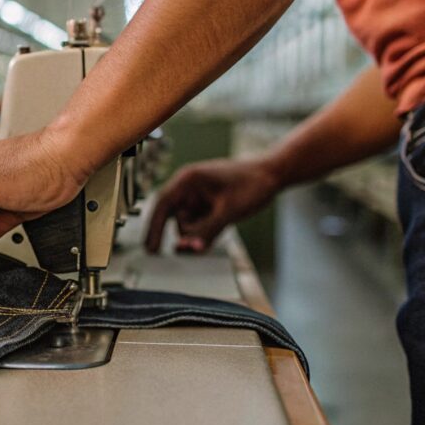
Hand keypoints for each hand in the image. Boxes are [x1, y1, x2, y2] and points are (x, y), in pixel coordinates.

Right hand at [145, 157, 281, 253]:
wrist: (273, 174)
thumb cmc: (252, 183)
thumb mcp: (228, 210)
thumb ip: (207, 231)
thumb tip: (190, 248)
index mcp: (188, 180)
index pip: (162, 205)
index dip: (153, 228)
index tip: (150, 249)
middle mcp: (189, 188)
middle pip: (175, 219)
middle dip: (186, 234)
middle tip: (196, 247)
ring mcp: (198, 198)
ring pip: (188, 225)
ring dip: (199, 234)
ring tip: (222, 224)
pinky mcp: (207, 207)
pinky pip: (200, 226)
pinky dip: (207, 232)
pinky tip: (222, 226)